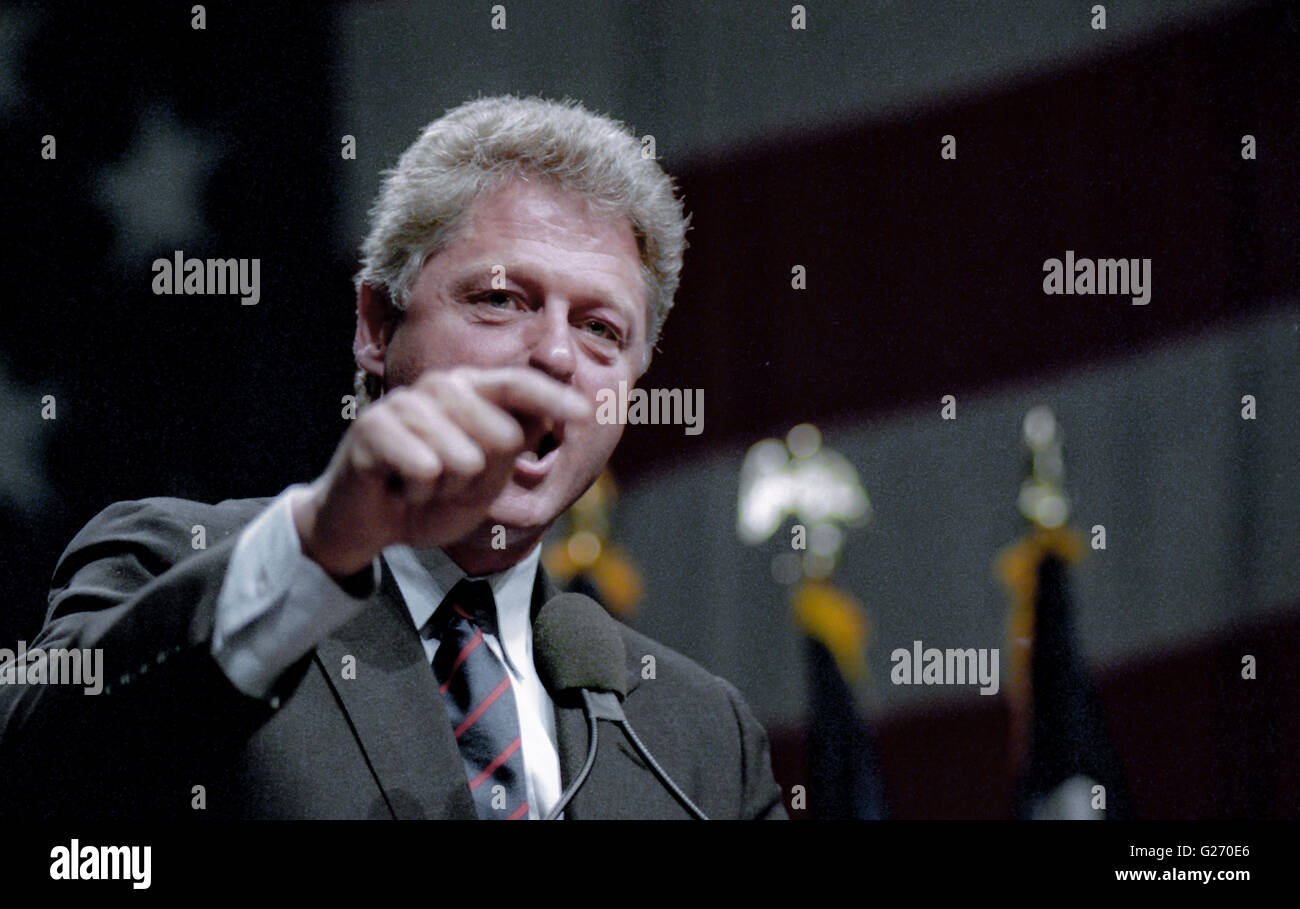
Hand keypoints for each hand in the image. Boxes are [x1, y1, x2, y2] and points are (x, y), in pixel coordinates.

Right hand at [292, 367, 590, 578]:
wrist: (367, 526)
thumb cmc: (429, 496)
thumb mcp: (484, 476)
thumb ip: (513, 442)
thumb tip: (549, 408)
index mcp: (470, 392)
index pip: (518, 385)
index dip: (552, 398)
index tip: (584, 414)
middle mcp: (440, 387)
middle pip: (502, 434)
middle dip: (483, 479)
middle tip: (448, 484)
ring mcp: (405, 404)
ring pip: (464, 458)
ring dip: (446, 490)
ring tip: (422, 485)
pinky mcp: (372, 428)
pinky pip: (425, 467)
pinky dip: (418, 493)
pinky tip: (400, 489)